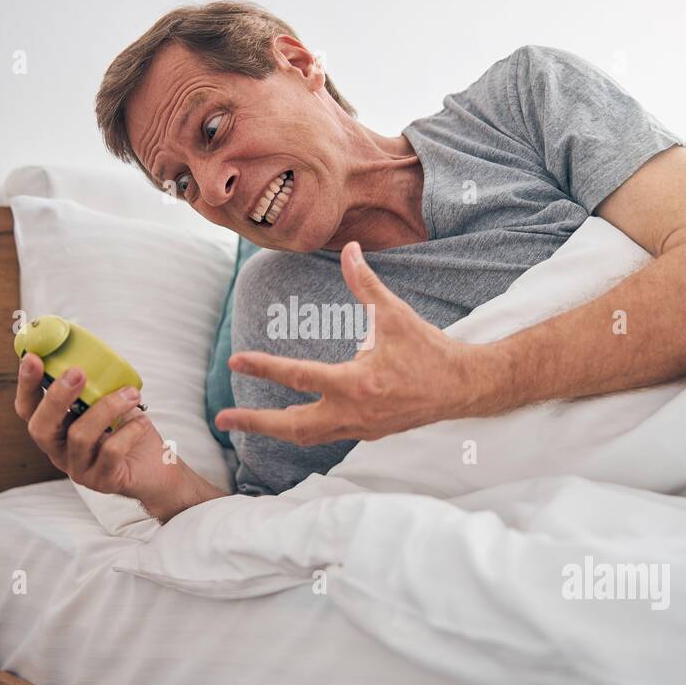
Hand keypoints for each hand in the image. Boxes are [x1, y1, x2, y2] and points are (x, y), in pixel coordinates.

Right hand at [15, 354, 223, 520]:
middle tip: (77, 373)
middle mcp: (60, 452)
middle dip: (56, 397)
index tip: (33, 357)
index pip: (28, 409)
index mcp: (56, 430)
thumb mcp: (109, 403)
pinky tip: (143, 421)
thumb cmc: (130, 431)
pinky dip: (129, 431)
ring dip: (106, 408)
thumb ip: (94, 384)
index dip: (26, 384)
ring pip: (79, 436)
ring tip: (132, 394)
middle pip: (41, 428)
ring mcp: (79, 469)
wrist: (158, 470)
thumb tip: (88, 349)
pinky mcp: (103, 480)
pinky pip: (110, 451)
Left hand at [214, 242, 488, 445]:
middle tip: (223, 420)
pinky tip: (290, 420)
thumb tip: (349, 248)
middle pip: (292, 425)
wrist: (462, 388)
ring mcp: (360, 427)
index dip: (263, 367)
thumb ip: (366, 284)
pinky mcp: (367, 433)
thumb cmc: (429, 349)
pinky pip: (326, 436)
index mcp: (357, 382)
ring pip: (307, 436)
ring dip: (275, 430)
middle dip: (255, 423)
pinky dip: (303, 430)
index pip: (298, 376)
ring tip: (247, 424)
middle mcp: (354, 411)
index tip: (236, 362)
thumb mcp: (396, 314)